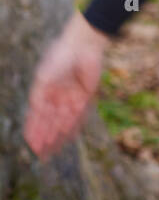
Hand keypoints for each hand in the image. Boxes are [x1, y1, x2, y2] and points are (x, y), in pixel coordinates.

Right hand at [24, 9, 109, 158]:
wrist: (82, 45)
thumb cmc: (59, 58)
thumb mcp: (44, 78)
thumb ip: (39, 97)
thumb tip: (35, 115)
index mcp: (45, 91)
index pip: (38, 115)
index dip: (34, 130)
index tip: (31, 144)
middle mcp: (58, 96)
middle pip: (50, 121)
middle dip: (45, 137)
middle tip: (40, 153)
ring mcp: (71, 97)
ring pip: (63, 122)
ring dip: (56, 136)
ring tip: (51, 150)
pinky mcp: (86, 96)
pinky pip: (79, 116)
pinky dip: (73, 127)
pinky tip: (67, 138)